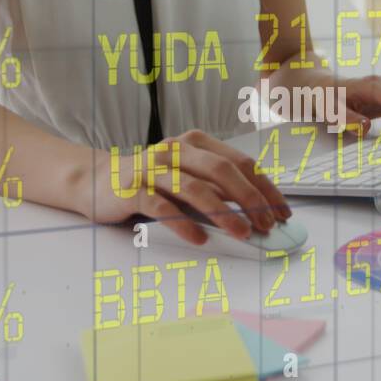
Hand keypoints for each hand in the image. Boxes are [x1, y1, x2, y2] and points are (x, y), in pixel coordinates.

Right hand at [75, 130, 291, 245]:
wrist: (98, 181)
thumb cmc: (152, 181)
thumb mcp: (189, 177)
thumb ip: (219, 188)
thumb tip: (259, 213)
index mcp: (196, 143)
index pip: (241, 162)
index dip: (265, 187)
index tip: (282, 212)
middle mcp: (176, 150)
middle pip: (222, 171)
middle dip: (251, 199)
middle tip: (267, 224)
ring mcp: (153, 168)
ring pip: (195, 188)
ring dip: (224, 213)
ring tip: (242, 233)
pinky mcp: (132, 189)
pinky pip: (162, 207)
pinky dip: (184, 223)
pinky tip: (200, 238)